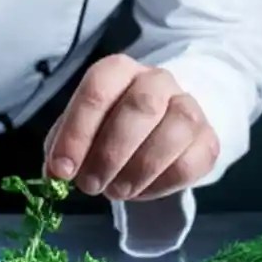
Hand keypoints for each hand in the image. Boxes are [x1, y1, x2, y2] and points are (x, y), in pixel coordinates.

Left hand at [44, 54, 218, 200]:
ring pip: (173, 132)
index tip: (62, 170)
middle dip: (110, 154)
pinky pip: (189, 163)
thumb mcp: (81, 131)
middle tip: (91, 185)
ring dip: (138, 170)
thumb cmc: (110, 128)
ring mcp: (188, 106)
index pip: (98, 90)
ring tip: (116, 191)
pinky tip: (141, 190)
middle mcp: (156, 80)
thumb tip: (54, 172)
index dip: (77, 132)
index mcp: (118, 70)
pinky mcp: (207, 139)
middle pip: (141, 108)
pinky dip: (160, 185)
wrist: (159, 128)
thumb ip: (64, 148)